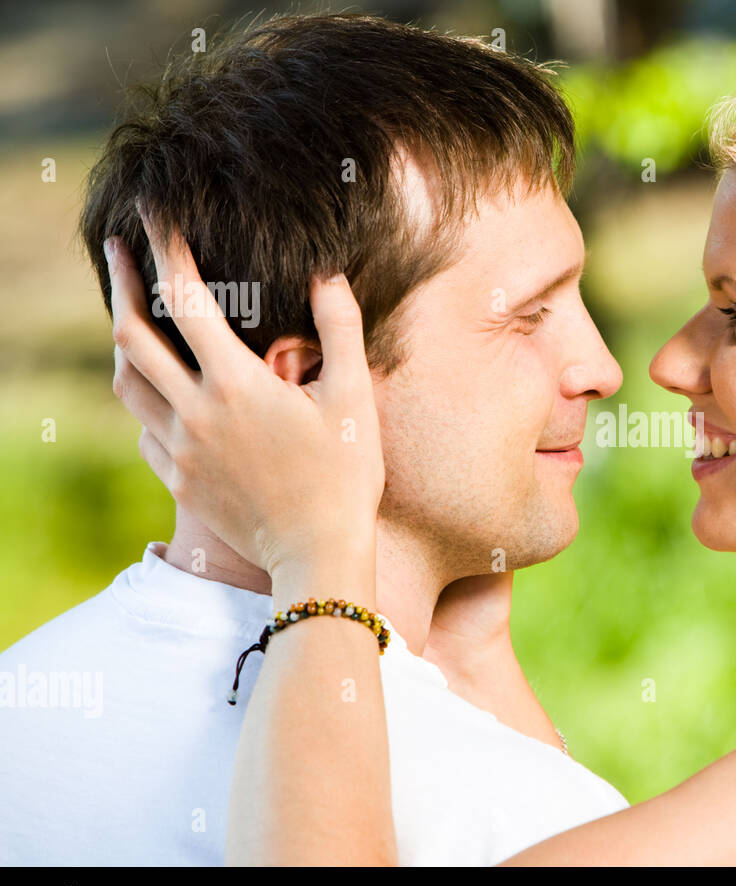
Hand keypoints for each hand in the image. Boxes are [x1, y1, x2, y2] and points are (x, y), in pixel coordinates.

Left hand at [105, 209, 383, 589]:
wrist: (316, 555)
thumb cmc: (345, 475)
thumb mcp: (354, 397)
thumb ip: (339, 328)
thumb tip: (325, 273)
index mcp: (236, 384)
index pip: (184, 300)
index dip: (165, 249)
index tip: (152, 216)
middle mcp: (196, 413)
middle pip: (131, 336)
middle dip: (120, 284)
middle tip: (116, 250)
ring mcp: (181, 451)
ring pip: (126, 385)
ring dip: (123, 342)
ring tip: (130, 316)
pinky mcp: (179, 482)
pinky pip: (143, 431)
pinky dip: (144, 402)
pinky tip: (161, 393)